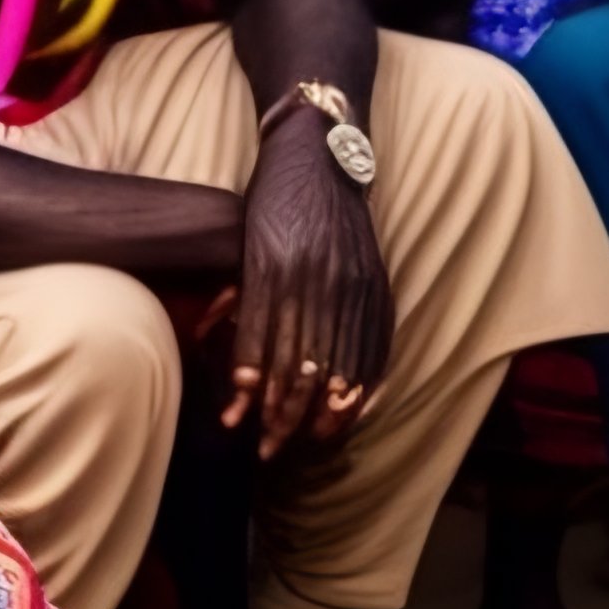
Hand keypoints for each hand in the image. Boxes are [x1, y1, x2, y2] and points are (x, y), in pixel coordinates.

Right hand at [224, 111, 394, 458]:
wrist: (317, 155)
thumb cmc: (340, 219)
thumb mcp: (366, 269)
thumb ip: (368, 318)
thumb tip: (365, 377)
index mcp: (371, 296)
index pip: (361, 371)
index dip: (340, 412)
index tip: (320, 441)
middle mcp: (343, 292)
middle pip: (325, 374)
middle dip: (299, 419)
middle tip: (277, 452)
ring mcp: (306, 277)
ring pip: (291, 356)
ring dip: (270, 402)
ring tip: (251, 434)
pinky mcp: (269, 261)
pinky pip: (258, 324)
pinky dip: (248, 361)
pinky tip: (237, 390)